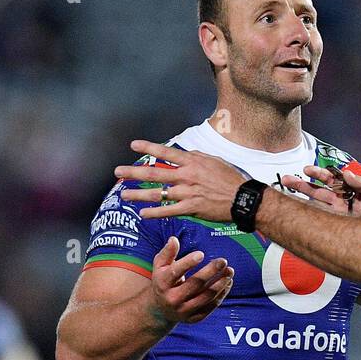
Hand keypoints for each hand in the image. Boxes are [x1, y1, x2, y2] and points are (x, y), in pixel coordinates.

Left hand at [116, 141, 245, 221]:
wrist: (242, 199)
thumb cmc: (231, 179)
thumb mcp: (214, 160)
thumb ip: (196, 157)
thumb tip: (183, 155)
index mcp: (192, 162)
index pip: (165, 152)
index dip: (148, 148)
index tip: (133, 145)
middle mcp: (186, 176)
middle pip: (154, 173)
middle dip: (134, 172)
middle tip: (118, 172)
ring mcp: (187, 193)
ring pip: (157, 193)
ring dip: (138, 194)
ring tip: (124, 194)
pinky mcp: (191, 208)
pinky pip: (168, 211)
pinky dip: (154, 213)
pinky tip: (142, 214)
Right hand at [149, 237, 233, 324]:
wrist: (160, 310)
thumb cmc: (163, 281)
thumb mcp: (160, 266)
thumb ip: (167, 253)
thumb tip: (174, 239)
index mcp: (162, 283)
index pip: (176, 272)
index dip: (189, 262)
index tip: (202, 254)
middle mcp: (172, 298)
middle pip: (195, 284)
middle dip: (211, 271)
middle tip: (223, 261)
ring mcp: (183, 310)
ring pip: (206, 296)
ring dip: (221, 284)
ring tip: (230, 272)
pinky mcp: (193, 318)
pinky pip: (210, 307)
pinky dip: (221, 295)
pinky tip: (227, 283)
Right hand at [281, 166, 360, 217]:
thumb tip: (346, 173)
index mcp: (349, 189)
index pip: (331, 179)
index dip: (319, 174)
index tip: (307, 170)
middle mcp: (341, 200)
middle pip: (318, 190)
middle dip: (303, 184)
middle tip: (287, 179)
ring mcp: (338, 213)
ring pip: (316, 203)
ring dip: (302, 197)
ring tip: (287, 190)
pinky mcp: (339, 225)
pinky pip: (323, 219)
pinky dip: (310, 214)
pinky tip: (298, 211)